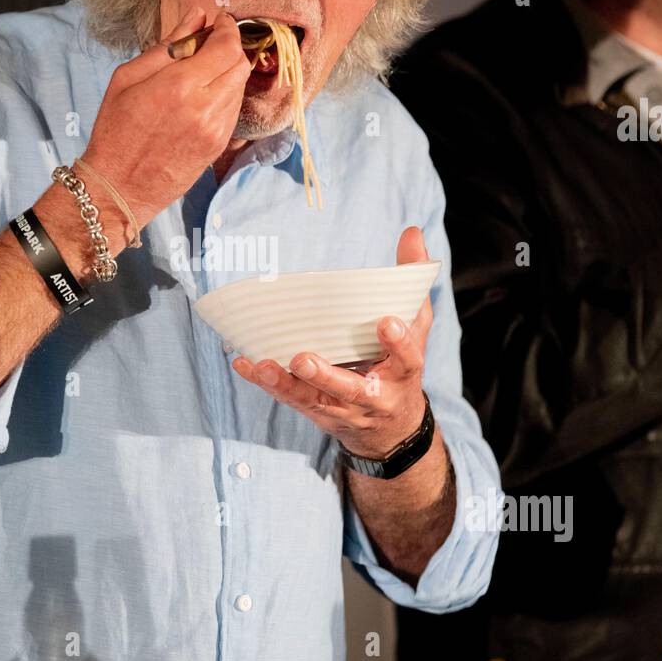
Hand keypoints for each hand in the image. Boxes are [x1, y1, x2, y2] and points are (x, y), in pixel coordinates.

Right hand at [81, 7, 251, 228]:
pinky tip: (202, 97)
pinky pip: (233, 109)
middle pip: (240, 64)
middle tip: (211, 43)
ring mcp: (216, 130)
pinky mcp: (219, 146)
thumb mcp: (128, 77)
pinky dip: (225, 94)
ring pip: (240, 87)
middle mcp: (205, 107)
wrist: (119, 186)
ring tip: (201, 72)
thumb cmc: (116, 130)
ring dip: (228, 71)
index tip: (219, 21)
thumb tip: (197, 17)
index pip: (226, 46)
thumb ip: (167, 45)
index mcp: (180, 86)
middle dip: (230, 47)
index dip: (228, 28)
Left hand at [232, 226, 433, 457]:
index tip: (386, 322)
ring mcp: (343, 408)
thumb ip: (412, 282)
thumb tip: (412, 232)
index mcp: (403, 371)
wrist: (391, 428)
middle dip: (326, 376)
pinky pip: (290, 398)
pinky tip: (245, 364)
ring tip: (264, 365)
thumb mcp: (415, 326)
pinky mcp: (318, 412)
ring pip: (313, 399)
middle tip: (303, 358)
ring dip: (286, 383)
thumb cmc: (399, 365)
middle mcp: (375, 395)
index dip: (398, 341)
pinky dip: (268, 383)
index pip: (406, 356)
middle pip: (350, 388)